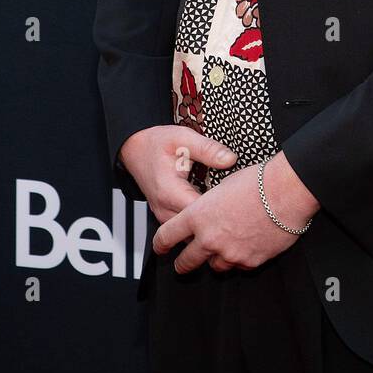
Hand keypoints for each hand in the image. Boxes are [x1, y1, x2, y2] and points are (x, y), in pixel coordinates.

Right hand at [118, 124, 236, 224]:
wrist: (134, 148)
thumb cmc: (156, 143)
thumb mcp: (183, 138)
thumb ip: (207, 149)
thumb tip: (230, 159)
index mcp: (170, 192)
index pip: (201, 214)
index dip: (221, 210)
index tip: (238, 202)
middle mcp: (165, 209)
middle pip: (197, 229)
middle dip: (218, 220)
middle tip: (238, 209)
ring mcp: (164, 215)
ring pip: (190, 234)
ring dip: (208, 224)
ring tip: (228, 212)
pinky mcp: (166, 216)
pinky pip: (185, 229)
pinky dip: (199, 223)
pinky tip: (214, 212)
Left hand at [153, 152, 320, 273]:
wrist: (287, 192)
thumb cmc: (258, 181)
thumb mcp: (224, 185)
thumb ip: (212, 205)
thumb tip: (213, 210)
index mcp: (198, 215)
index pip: (167, 235)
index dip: (160, 244)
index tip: (160, 247)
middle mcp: (209, 238)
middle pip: (186, 261)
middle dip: (182, 265)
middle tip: (182, 265)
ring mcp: (229, 253)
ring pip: (215, 267)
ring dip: (216, 260)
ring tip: (222, 252)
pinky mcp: (250, 262)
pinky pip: (240, 267)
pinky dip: (240, 260)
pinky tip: (247, 248)